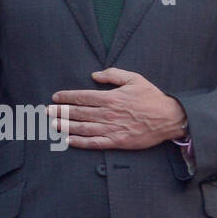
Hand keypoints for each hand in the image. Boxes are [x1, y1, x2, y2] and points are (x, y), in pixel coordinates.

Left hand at [48, 68, 186, 149]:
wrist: (170, 118)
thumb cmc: (152, 97)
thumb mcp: (134, 78)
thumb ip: (113, 74)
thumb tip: (94, 74)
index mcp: (110, 98)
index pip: (82, 97)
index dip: (67, 97)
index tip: (55, 98)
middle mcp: (108, 113)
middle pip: (78, 112)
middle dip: (61, 111)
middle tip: (46, 111)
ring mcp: (112, 128)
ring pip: (83, 128)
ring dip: (66, 126)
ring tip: (52, 124)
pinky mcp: (117, 141)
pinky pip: (95, 143)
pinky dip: (80, 142)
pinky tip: (68, 140)